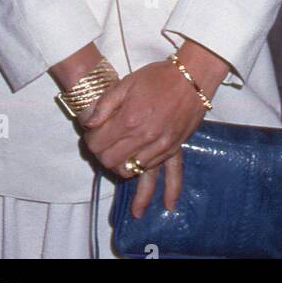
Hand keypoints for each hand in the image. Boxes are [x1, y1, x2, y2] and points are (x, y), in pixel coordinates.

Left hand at [81, 59, 208, 215]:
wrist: (192, 77)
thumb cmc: (159, 77)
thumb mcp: (128, 82)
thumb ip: (106, 104)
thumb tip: (90, 124)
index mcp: (129, 120)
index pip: (98, 144)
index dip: (91, 139)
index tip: (93, 133)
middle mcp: (143, 138)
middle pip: (111, 161)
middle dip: (101, 155)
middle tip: (102, 145)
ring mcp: (160, 147)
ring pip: (132, 172)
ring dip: (120, 169)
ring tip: (118, 162)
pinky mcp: (174, 149)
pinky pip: (170, 175)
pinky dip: (164, 190)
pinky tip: (167, 205)